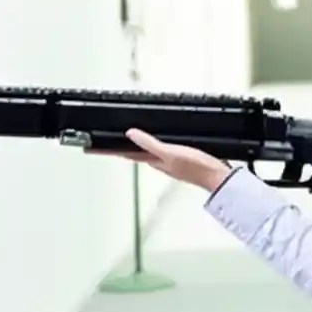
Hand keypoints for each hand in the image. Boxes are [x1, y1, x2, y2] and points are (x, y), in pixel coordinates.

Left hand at [86, 128, 232, 192]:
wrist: (217, 177)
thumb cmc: (196, 167)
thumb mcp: (170, 152)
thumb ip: (149, 143)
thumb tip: (130, 133)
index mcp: (154, 161)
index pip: (127, 153)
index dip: (111, 150)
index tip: (94, 148)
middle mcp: (159, 163)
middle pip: (134, 154)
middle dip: (120, 150)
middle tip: (104, 147)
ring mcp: (170, 164)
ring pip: (146, 156)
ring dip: (134, 151)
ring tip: (123, 147)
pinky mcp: (181, 162)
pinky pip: (160, 155)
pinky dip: (152, 150)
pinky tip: (156, 149)